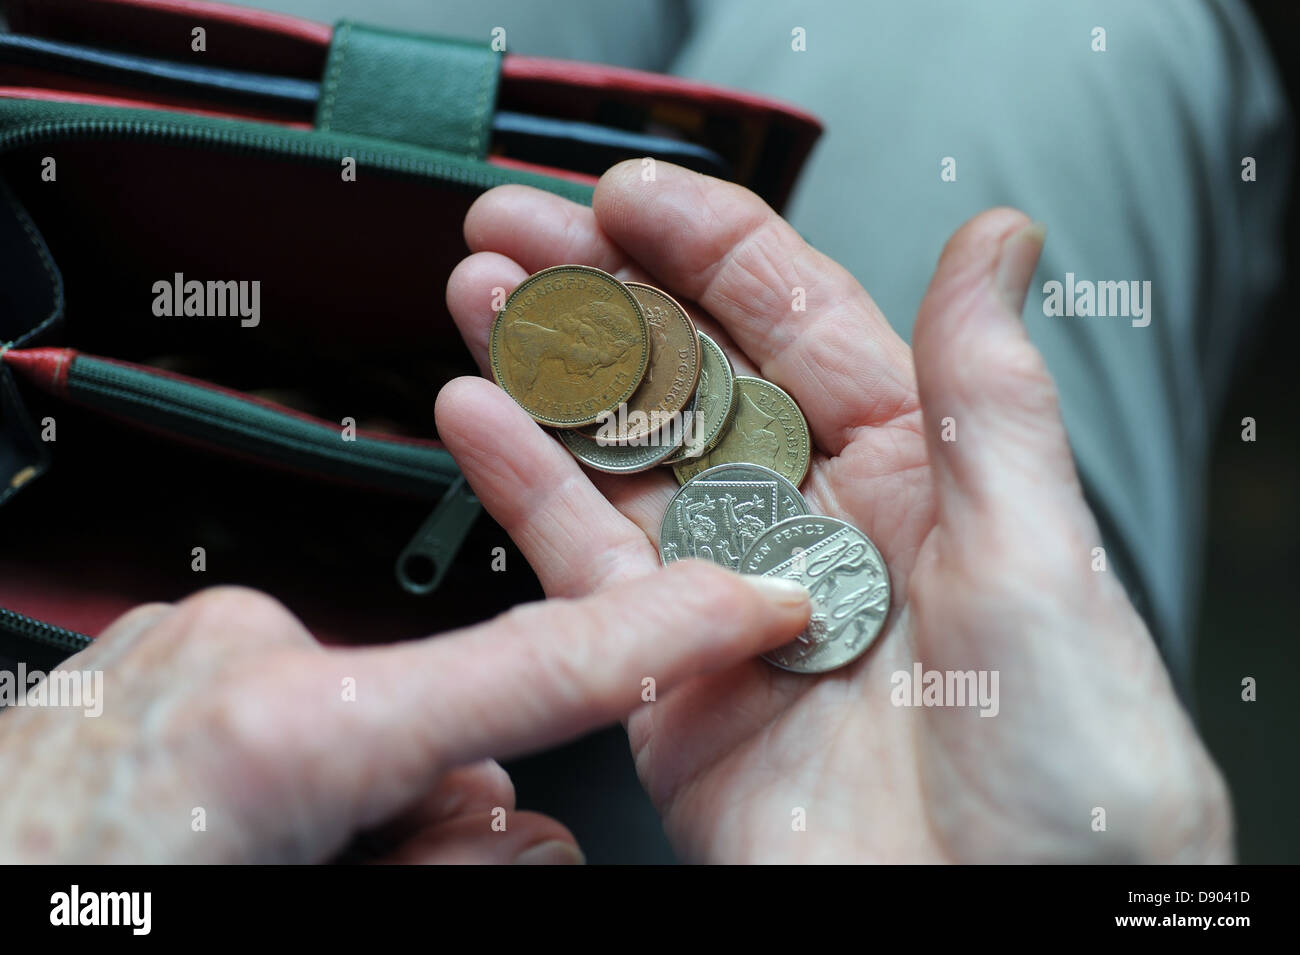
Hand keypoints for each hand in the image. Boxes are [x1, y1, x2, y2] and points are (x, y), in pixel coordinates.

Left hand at [0, 568, 808, 862]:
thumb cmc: (86, 905)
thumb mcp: (320, 910)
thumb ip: (451, 857)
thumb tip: (503, 822)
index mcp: (282, 732)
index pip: (535, 663)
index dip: (666, 631)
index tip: (753, 593)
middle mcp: (239, 655)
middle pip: (451, 718)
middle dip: (447, 799)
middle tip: (375, 871)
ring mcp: (189, 646)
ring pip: (369, 715)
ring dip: (363, 790)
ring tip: (276, 854)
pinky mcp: (156, 655)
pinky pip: (288, 699)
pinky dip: (295, 766)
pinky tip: (230, 826)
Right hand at [440, 160, 1231, 861]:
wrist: (995, 936)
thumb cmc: (1063, 773)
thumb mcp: (1040, 562)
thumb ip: (986, 400)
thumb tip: (996, 244)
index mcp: (917, 482)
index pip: (800, 329)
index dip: (714, 252)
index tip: (633, 195)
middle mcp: (818, 533)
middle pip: (694, 382)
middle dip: (608, 295)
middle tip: (523, 225)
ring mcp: (733, 603)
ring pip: (624, 462)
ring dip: (550, 372)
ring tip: (478, 290)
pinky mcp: (670, 683)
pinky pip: (584, 571)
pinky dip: (525, 490)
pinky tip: (476, 414)